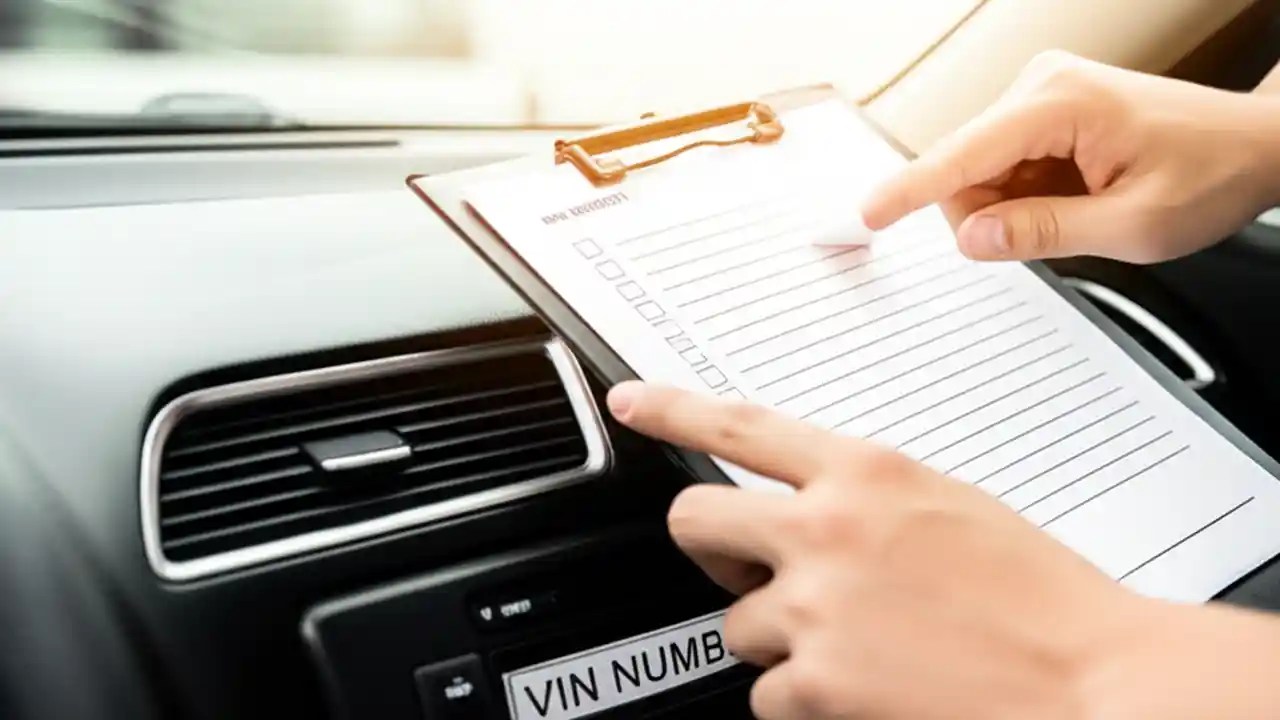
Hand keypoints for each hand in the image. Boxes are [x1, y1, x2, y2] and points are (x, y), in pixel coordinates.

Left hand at [606, 381, 1279, 718]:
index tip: (630, 401)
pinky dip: (803, 702)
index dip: (671, 408)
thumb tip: (813, 507)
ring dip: (779, 641)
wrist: (1094, 682)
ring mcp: (815, 610)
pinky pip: (766, 696)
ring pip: (736, 625)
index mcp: (866, 473)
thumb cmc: (1041, 597)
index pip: (741, 424)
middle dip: (711, 551)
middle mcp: (825, 532)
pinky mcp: (817, 685)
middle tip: (748, 572)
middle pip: (695, 522)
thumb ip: (866, 497)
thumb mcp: (949, 506)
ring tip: (856, 649)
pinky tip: (862, 692)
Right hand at [860, 51, 1279, 263]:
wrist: (1256, 145)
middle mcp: (1040, 86)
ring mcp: (1040, 95)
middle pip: (966, 170)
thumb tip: (973, 238)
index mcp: (1058, 104)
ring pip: (981, 173)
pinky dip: (1028, 196)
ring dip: (1016, 207)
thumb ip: (1044, 233)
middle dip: (992, 215)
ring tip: (1082, 208)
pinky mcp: (1044, 109)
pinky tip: (1075, 196)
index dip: (910, 191)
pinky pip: (1004, 167)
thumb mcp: (1133, 225)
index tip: (868, 216)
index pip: (961, 155)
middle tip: (1059, 232)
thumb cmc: (1211, 173)